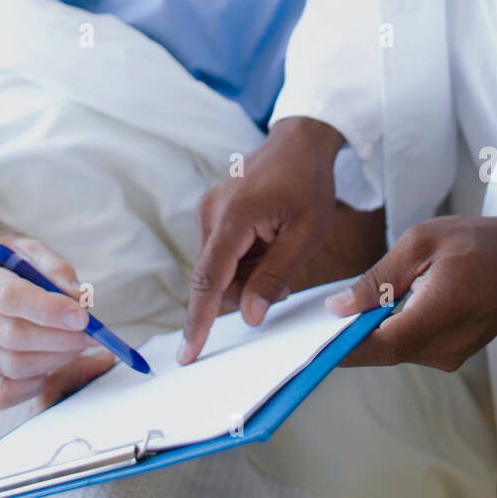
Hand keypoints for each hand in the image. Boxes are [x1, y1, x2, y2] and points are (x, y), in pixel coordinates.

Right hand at [0, 233, 114, 407]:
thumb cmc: (7, 261)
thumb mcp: (30, 249)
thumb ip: (55, 269)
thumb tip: (80, 300)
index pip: (7, 296)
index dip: (48, 309)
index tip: (82, 316)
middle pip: (10, 336)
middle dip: (59, 338)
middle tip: (90, 334)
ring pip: (12, 365)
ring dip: (54, 359)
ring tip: (76, 344)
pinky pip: (1, 393)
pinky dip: (33, 386)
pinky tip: (50, 365)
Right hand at [178, 117, 342, 364]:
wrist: (300, 143)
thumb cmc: (308, 185)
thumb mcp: (304, 234)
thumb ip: (274, 275)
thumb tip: (250, 315)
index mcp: (233, 217)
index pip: (209, 280)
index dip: (199, 321)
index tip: (188, 354)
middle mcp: (210, 213)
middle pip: (214, 279)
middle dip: (244, 292)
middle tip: (281, 285)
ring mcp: (208, 210)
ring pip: (218, 269)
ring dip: (245, 277)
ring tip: (278, 255)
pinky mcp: (211, 211)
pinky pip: (220, 253)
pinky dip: (242, 262)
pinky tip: (266, 246)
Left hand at [326, 215, 496, 369]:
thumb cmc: (473, 242)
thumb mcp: (419, 244)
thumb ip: (377, 280)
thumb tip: (339, 309)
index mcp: (437, 316)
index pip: (379, 347)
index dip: (344, 347)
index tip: (315, 342)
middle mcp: (445, 348)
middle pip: (384, 351)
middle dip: (356, 333)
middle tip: (335, 309)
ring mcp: (451, 356)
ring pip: (396, 350)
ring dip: (377, 330)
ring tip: (370, 300)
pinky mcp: (453, 354)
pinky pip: (412, 347)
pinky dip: (396, 330)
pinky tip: (394, 307)